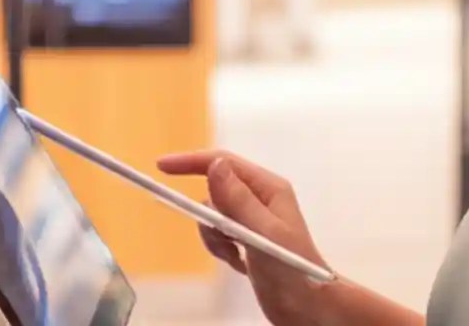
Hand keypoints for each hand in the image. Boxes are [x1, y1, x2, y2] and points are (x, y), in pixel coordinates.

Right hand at [158, 151, 334, 325]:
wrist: (306, 307)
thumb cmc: (292, 268)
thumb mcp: (263, 232)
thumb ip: (237, 200)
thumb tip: (215, 164)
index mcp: (268, 188)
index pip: (224, 163)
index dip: (191, 162)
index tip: (162, 167)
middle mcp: (260, 198)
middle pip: (215, 192)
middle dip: (211, 217)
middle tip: (225, 239)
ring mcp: (252, 219)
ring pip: (213, 216)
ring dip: (215, 237)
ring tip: (235, 256)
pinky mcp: (246, 239)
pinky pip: (217, 235)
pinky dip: (220, 249)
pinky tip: (239, 264)